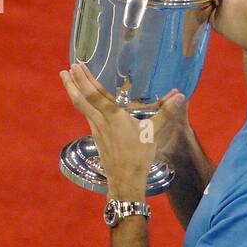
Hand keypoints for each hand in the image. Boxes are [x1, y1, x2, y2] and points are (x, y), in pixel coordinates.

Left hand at [59, 62, 187, 198]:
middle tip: (65, 69)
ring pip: (81, 107)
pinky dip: (82, 103)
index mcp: (114, 116)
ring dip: (73, 92)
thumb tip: (180, 95)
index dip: (84, 80)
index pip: (95, 94)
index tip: (76, 66)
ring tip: (67, 79)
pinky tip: (84, 102)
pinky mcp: (96, 136)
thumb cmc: (139, 156)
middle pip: (82, 99)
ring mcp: (96, 129)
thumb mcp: (154, 132)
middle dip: (73, 83)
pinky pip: (87, 114)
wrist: (125, 180)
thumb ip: (166, 112)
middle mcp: (101, 121)